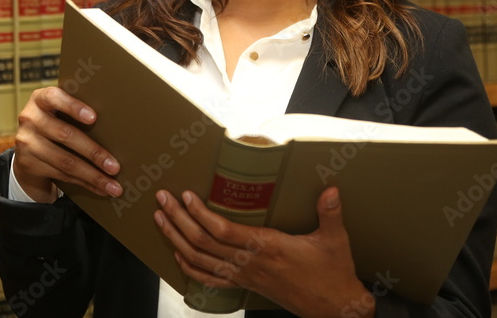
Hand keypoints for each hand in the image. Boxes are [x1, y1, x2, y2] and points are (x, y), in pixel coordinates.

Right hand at [12, 86, 122, 203]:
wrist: (27, 146)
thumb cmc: (56, 122)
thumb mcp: (59, 110)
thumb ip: (77, 111)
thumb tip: (117, 121)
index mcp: (40, 99)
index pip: (54, 98)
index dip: (73, 107)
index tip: (94, 117)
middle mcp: (30, 118)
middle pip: (65, 135)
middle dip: (94, 153)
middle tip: (115, 166)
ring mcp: (27, 143)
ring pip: (65, 161)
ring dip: (93, 176)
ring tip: (113, 186)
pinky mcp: (28, 163)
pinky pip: (61, 175)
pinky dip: (85, 183)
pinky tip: (100, 188)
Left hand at [153, 187, 375, 317]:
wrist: (334, 308)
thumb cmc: (332, 274)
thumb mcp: (335, 241)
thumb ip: (331, 214)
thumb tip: (332, 190)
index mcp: (268, 248)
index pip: (224, 231)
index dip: (201, 214)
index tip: (186, 195)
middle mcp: (250, 263)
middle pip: (203, 242)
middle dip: (178, 219)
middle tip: (162, 199)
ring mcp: (245, 277)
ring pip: (200, 260)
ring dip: (176, 238)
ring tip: (161, 219)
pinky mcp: (246, 286)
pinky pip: (210, 279)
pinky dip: (189, 267)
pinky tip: (177, 253)